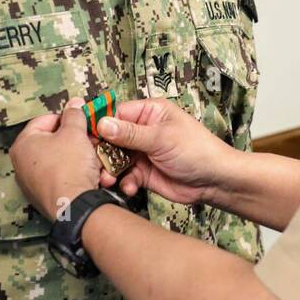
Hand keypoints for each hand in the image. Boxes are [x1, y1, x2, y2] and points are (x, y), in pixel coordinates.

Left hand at [11, 98, 103, 221]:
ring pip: (60, 160)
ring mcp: (31, 182)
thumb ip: (74, 115)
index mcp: (23, 144)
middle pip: (53, 141)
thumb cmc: (69, 167)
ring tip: (93, 159)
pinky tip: (89, 174)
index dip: (68, 117)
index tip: (82, 119)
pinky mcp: (43, 196)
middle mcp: (21, 163)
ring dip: (78, 157)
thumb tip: (73, 104)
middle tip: (90, 140)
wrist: (74, 205)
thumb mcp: (75, 133)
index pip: (46, 120)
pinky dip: (75, 173)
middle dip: (75, 140)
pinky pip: (61, 177)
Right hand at [95, 98, 234, 205]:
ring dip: (110, 170)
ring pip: (115, 159)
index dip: (100, 126)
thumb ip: (130, 133)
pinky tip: (130, 187)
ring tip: (109, 179)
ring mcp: (142, 152)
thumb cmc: (196, 150)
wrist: (214, 180)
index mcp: (149, 112)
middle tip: (95, 165)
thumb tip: (102, 124)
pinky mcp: (143, 173)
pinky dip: (124, 182)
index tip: (85, 139)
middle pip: (111, 138)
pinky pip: (125, 176)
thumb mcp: (161, 138)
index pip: (116, 114)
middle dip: (102, 152)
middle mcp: (142, 131)